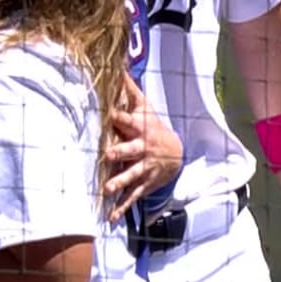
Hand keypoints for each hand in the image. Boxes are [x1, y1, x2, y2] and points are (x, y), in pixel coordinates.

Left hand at [103, 73, 182, 222]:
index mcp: (139, 128)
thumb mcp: (145, 106)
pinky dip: (122, 208)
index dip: (116, 116)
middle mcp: (141, 148)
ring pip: (130, 175)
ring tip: (106, 189)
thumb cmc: (152, 125)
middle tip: (107, 155)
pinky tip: (111, 217)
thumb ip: (128, 88)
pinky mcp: (144, 184)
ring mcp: (143, 168)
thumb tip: (117, 64)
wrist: (176, 153)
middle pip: (128, 150)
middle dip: (118, 152)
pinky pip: (132, 197)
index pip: (126, 120)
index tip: (103, 113)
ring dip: (119, 183)